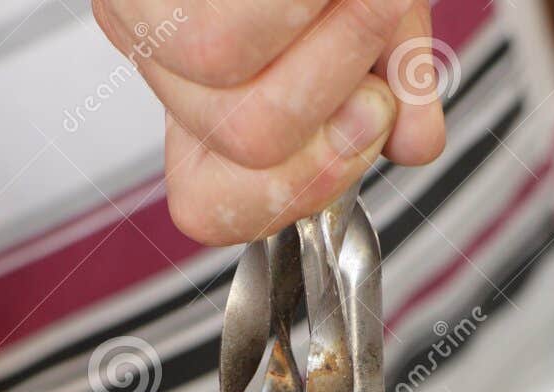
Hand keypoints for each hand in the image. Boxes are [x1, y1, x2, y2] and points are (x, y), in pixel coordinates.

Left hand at [91, 1, 445, 241]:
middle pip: (250, 145)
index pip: (209, 210)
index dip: (299, 191)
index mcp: (203, 98)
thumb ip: (389, 72)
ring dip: (338, 38)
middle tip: (386, 20)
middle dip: (345, 93)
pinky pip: (221, 31)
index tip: (371, 119)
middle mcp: (157, 60)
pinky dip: (308, 5)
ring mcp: (137, 13)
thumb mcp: (367, 4)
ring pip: (232, 95)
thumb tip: (416, 141)